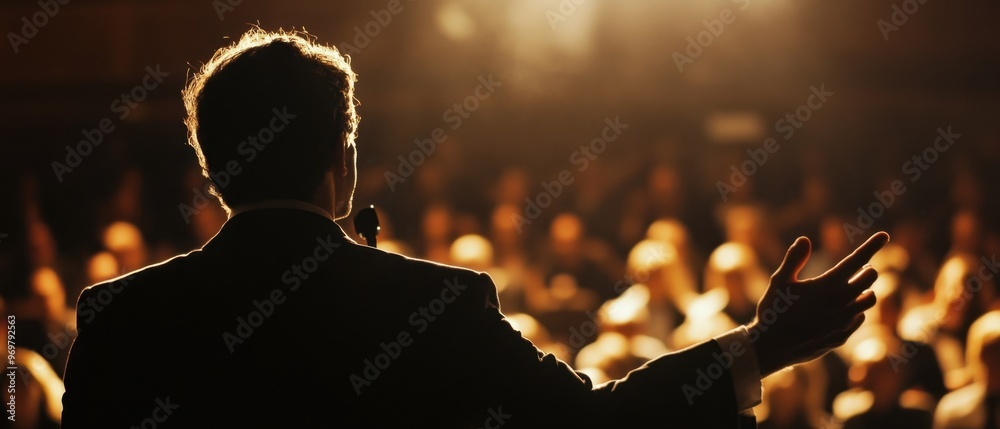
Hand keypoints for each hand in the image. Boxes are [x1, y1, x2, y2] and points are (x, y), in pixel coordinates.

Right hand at [748, 232, 888, 375]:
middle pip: (870, 278)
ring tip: (858, 287)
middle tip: (863, 267)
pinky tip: (847, 309)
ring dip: (866, 290)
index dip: (872, 245)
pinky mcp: (843, 336)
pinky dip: (856, 310)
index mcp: (828, 284)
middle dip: (867, 269)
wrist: (773, 347)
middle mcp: (842, 302)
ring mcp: (845, 320)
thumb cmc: (774, 310)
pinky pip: (858, 318)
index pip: (858, 260)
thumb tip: (804, 239)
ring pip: (870, 299)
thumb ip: (794, 259)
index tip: (885, 235)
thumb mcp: (780, 281)